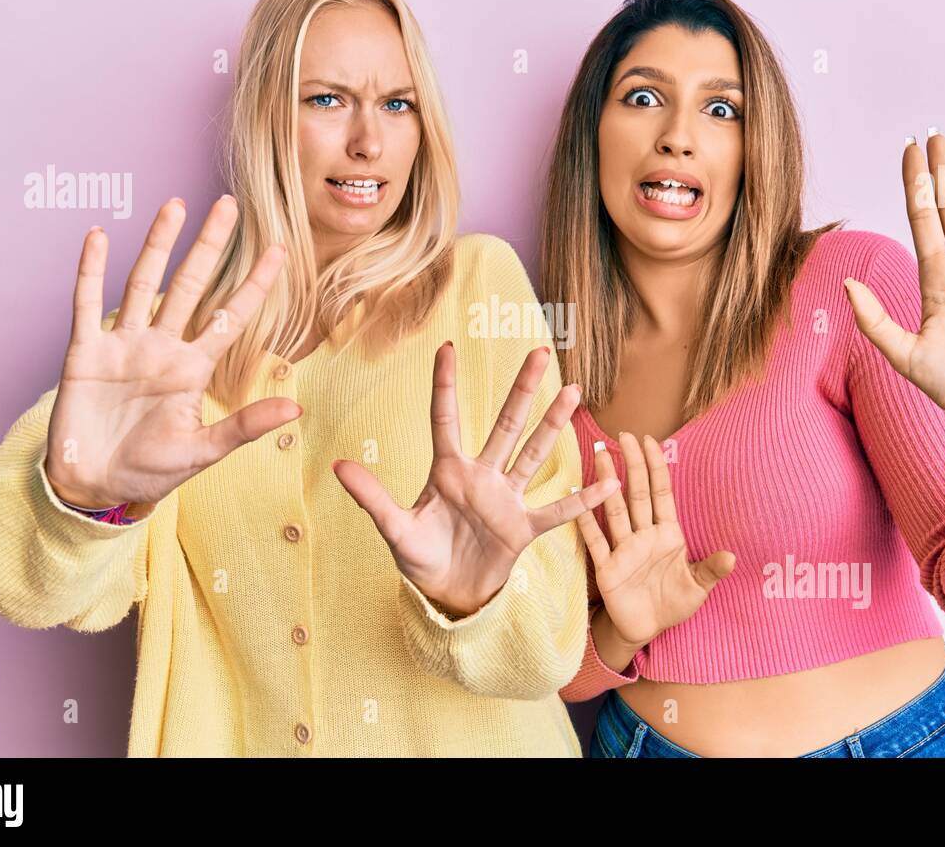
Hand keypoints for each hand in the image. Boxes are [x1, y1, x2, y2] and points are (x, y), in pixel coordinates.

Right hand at [44, 196, 299, 509]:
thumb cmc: (149, 471)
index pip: (231, 316)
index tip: (281, 249)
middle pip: (191, 284)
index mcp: (193, 368)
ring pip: (144, 282)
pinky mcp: (84, 353)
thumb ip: (244, 427)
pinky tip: (98, 235)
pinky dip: (89, 270)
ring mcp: (123, 345)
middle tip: (228, 204)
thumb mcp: (202, 451)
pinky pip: (86, 303)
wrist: (94, 487)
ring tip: (174, 206)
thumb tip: (296, 410)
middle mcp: (162, 347)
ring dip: (158, 244)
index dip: (255, 284)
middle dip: (209, 246)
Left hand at [332, 342, 620, 616]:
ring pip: (534, 454)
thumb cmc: (420, 559)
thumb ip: (372, 497)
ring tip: (574, 391)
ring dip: (554, 424)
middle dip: (523, 390)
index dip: (445, 385)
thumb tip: (336, 466)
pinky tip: (607, 482)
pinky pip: (556, 512)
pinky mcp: (523, 529)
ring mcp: (506, 500)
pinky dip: (582, 501)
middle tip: (539, 352)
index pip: (446, 419)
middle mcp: (482, 476)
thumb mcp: (394, 529)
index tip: (447, 348)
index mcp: (447, 471)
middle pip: (506, 425)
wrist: (447, 597)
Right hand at [575, 432, 734, 647]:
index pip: (661, 493)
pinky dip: (586, 521)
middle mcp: (644, 535)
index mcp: (668, 535)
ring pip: (614, 509)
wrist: (646, 629)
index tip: (650, 440)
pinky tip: (578, 500)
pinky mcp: (607, 568)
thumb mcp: (698, 587)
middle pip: (637, 493)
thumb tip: (732, 557)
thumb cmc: (673, 603)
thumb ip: (711, 570)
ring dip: (607, 484)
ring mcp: (623, 549)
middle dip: (631, 464)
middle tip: (623, 435)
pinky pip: (595, 541)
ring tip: (599, 455)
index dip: (656, 467)